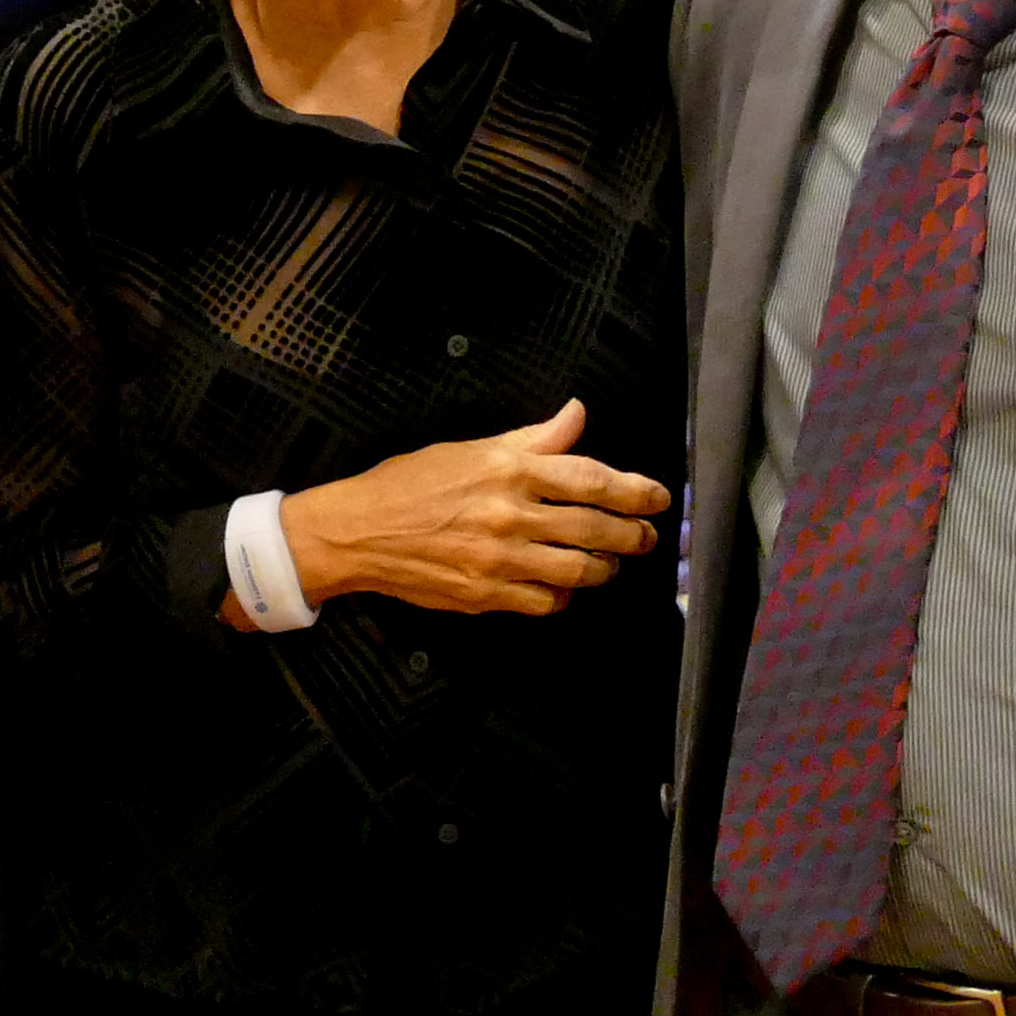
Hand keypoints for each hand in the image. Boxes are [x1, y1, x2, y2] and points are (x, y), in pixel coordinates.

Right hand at [277, 398, 670, 618]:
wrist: (356, 532)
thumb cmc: (409, 484)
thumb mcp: (471, 449)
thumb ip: (531, 438)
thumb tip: (576, 414)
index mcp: (510, 470)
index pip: (592, 479)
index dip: (635, 491)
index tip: (659, 498)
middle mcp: (510, 513)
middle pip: (595, 528)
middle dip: (632, 535)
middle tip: (646, 537)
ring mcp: (499, 558)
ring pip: (578, 570)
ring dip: (604, 568)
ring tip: (609, 564)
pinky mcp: (485, 594)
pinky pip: (544, 602)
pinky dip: (562, 596)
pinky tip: (563, 587)